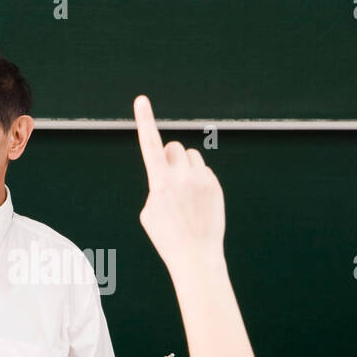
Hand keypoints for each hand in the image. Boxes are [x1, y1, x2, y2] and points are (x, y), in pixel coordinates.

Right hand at [133, 95, 225, 282]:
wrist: (196, 256)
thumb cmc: (167, 237)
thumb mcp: (149, 213)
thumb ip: (156, 186)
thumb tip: (167, 173)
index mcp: (160, 183)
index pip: (150, 145)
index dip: (145, 120)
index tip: (142, 100)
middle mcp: (181, 177)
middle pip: (173, 147)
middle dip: (168, 157)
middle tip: (168, 177)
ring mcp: (201, 180)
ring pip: (189, 156)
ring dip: (184, 167)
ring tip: (184, 193)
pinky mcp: (214, 185)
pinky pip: (203, 170)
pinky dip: (198, 179)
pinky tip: (197, 201)